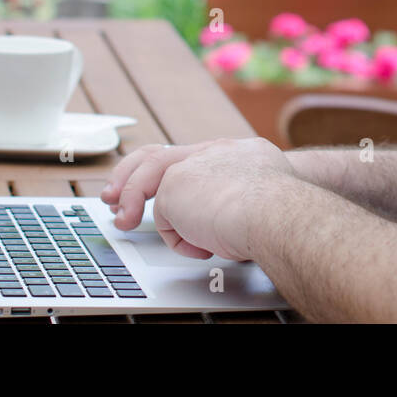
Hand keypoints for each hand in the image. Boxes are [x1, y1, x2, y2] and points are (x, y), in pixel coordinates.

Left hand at [98, 138, 295, 260]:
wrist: (278, 211)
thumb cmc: (282, 215)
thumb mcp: (262, 201)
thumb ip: (238, 202)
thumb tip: (224, 227)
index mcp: (237, 153)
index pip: (194, 156)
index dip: (170, 171)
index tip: (157, 188)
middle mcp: (215, 151)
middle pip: (161, 154)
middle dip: (131, 176)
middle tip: (114, 196)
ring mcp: (194, 163)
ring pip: (150, 179)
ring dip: (131, 200)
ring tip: (124, 221)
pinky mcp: (175, 184)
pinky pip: (163, 218)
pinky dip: (178, 238)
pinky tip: (201, 246)